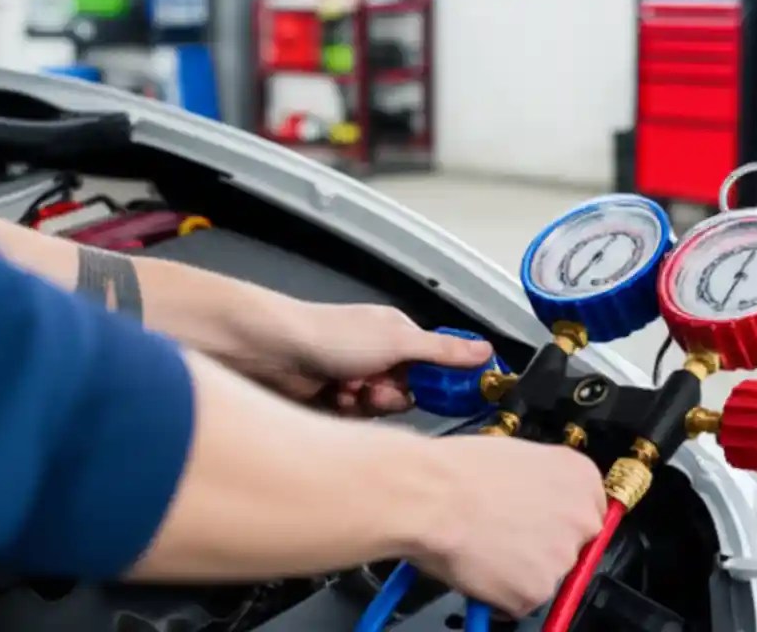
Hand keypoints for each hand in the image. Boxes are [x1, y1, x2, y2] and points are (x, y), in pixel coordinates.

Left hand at [244, 304, 494, 415]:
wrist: (272, 352)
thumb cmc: (330, 334)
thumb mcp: (398, 341)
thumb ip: (443, 352)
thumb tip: (484, 350)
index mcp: (396, 335)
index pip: (434, 364)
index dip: (442, 382)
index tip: (453, 396)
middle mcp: (377, 356)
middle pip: (408, 394)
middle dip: (394, 396)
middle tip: (379, 389)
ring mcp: (353, 379)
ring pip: (381, 411)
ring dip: (367, 404)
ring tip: (349, 390)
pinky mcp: (331, 402)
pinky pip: (355, 421)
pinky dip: (346, 412)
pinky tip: (333, 398)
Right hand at [410, 436, 606, 617]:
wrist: (431, 496)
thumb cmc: (459, 470)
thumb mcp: (517, 455)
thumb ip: (543, 482)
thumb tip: (537, 501)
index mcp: (580, 477)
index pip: (590, 508)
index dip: (559, 519)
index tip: (543, 523)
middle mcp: (581, 519)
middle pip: (574, 545)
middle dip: (544, 547)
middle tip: (506, 537)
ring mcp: (562, 559)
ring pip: (546, 575)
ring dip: (520, 570)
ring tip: (483, 546)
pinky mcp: (536, 592)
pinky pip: (521, 600)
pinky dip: (500, 593)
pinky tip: (478, 566)